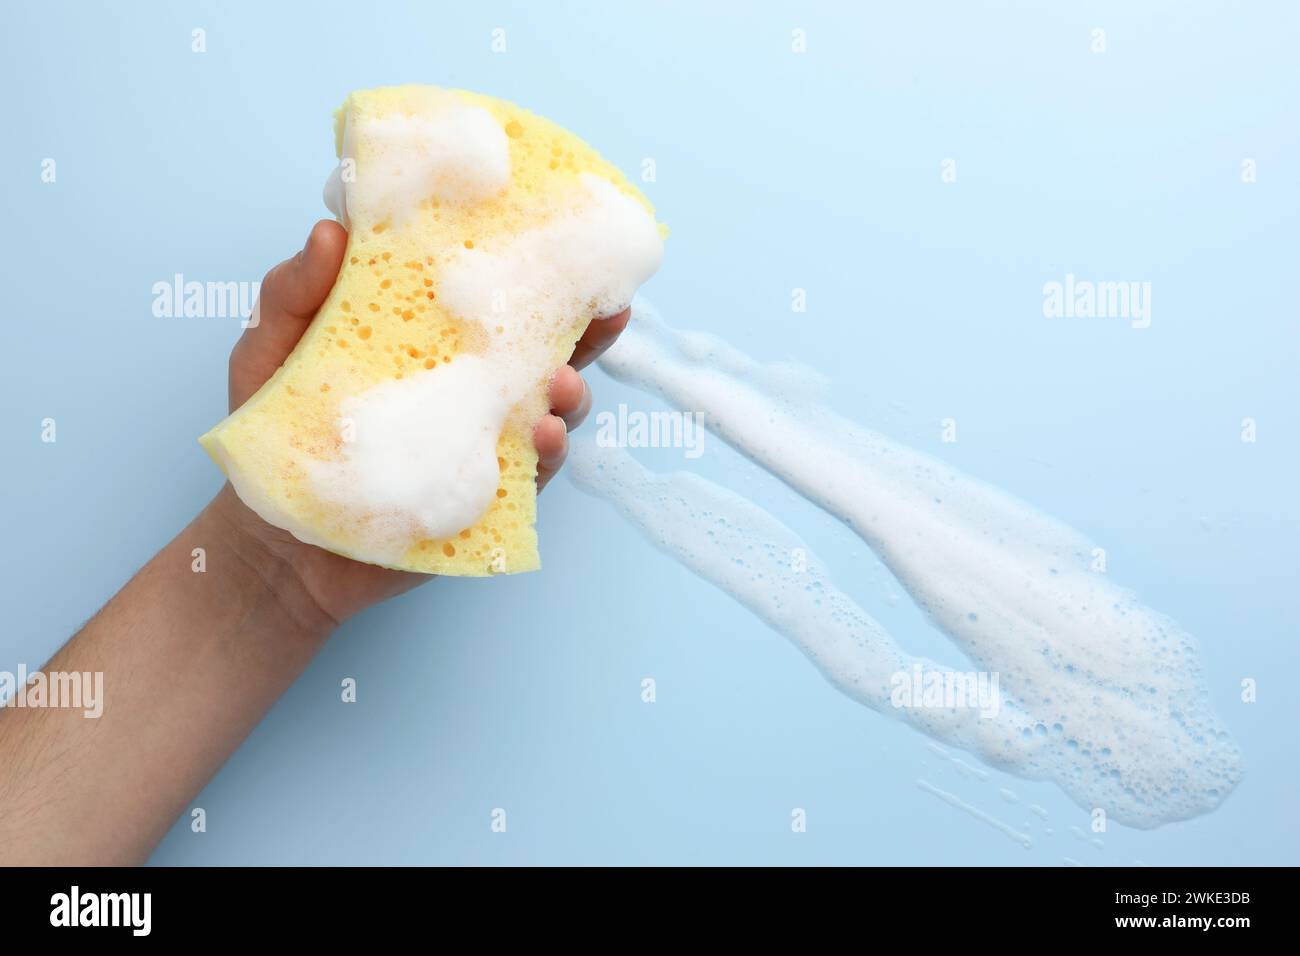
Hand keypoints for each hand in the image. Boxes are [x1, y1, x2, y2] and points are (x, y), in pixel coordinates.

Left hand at [216, 220, 630, 626]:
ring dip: (571, 391)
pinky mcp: (487, 493)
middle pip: (543, 346)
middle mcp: (468, 381)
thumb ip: (295, 292)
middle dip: (587, 327)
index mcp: (429, 335)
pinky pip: (533, 473)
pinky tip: (543, 435)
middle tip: (610, 307)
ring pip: (550, 407)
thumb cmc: (273, 428)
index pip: (490, 293)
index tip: (564, 232)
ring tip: (561, 384)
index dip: (531, 263)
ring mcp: (483, 437)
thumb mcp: (271, 347)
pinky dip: (549, 453)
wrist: (275, 536)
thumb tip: (332, 231)